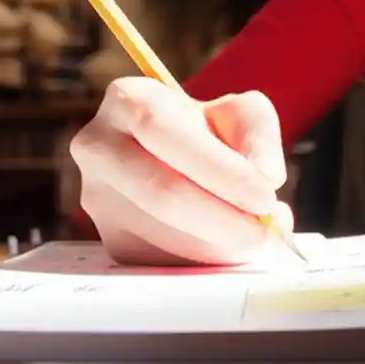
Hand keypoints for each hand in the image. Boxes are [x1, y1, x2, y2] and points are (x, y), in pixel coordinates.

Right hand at [70, 77, 291, 265]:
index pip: (162, 131)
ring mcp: (99, 200)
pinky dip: (204, 263)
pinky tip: (226, 246)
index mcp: (126, 101)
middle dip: (220, 218)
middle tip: (263, 231)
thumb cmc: (207, 130)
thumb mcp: (240, 114)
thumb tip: (265, 178)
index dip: (215, 168)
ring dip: (217, 246)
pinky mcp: (112, 241)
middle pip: (158, 191)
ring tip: (252, 236)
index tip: (263, 197)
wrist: (173, 158)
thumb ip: (259, 138)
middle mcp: (99, 149)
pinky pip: (162, 262)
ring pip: (161, 236)